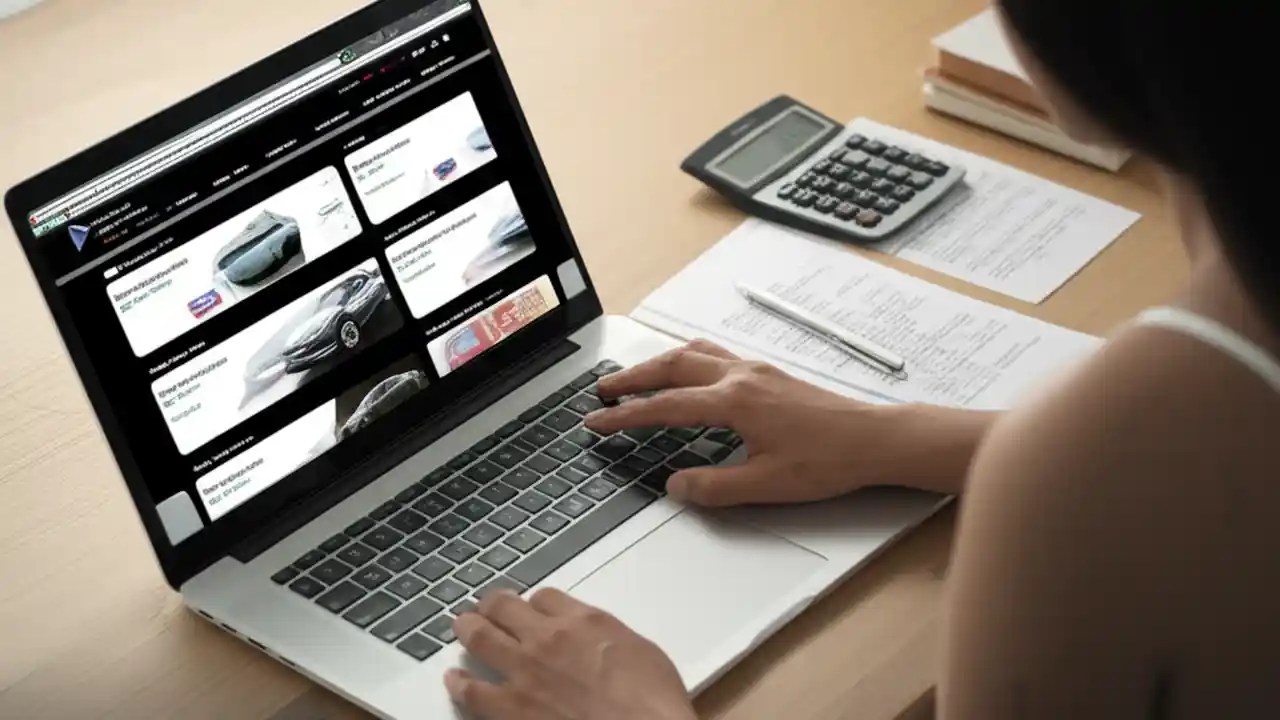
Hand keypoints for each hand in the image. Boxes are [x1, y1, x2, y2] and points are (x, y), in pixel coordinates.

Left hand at [446, 588, 694, 719]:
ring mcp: (525, 672)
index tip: (532, 608)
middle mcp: (548, 638)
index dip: (535, 602)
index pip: (545, 597)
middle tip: (485, 606)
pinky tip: (454, 678)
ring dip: (468, 627)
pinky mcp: (510, 709)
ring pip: (482, 636)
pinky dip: (459, 682)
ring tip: (461, 624)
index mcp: (584, 621)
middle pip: (505, 607)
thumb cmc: (652, 703)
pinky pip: (472, 691)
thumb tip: (600, 642)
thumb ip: (610, 638)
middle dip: (493, 604)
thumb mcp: (641, 652)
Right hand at [585, 340, 987, 504]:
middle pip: (672, 367)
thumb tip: (676, 485)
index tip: (597, 421)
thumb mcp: (766, 485)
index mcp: (734, 401)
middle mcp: (741, 376)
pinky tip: (689, 371)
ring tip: (636, 376)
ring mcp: (756, 370)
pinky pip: (716, 355)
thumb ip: (714, 487)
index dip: (626, 416)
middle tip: (603, 390)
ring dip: (659, 363)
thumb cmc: (828, 461)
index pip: (665, 407)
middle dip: (633, 378)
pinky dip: (688, 359)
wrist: (874, 439)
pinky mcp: (770, 373)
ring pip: (694, 354)